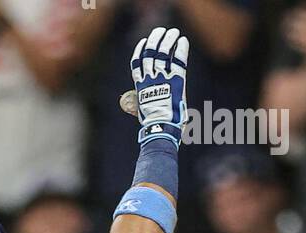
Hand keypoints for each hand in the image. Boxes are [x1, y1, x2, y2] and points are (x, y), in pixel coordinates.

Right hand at [130, 25, 188, 145]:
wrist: (160, 128)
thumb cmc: (151, 124)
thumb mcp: (139, 111)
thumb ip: (133, 104)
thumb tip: (123, 101)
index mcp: (140, 85)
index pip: (137, 62)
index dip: (140, 50)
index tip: (144, 42)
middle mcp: (150, 79)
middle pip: (150, 52)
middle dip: (155, 40)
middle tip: (160, 32)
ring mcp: (162, 78)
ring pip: (163, 52)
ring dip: (168, 39)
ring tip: (173, 32)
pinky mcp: (176, 80)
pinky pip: (178, 60)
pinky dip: (180, 49)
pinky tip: (182, 41)